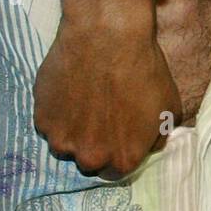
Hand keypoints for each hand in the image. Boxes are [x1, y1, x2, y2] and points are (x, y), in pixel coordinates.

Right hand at [33, 0, 180, 176]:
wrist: (108, 38)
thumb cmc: (145, 72)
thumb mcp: (169, 109)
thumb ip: (158, 137)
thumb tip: (151, 145)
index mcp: (123, 160)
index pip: (116, 172)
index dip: (118, 153)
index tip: (119, 138)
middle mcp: (90, 157)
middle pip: (89, 161)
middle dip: (95, 145)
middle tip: (102, 118)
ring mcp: (61, 139)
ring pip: (65, 145)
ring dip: (74, 131)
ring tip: (85, 103)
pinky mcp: (41, 118)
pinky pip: (50, 124)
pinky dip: (58, 113)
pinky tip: (71, 92)